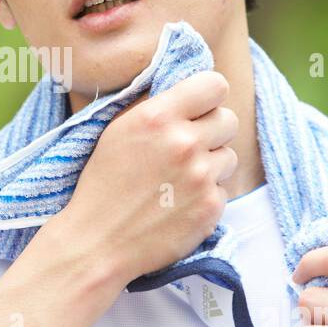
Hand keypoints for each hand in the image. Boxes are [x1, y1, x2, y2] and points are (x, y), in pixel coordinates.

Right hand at [54, 70, 239, 288]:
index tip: (198, 109)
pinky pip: (223, 188)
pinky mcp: (211, 207)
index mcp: (158, 117)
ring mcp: (201, 176)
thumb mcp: (119, 130)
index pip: (215, 85)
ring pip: (229, 156)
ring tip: (180, 179)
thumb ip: (157, 108)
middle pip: (229, 119)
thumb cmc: (103, 184)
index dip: (207, 97)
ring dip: (211, 164)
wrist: (98, 241)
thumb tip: (189, 90)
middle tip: (188, 147)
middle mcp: (184, 142)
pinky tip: (178, 202)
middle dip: (212, 131)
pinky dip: (206, 195)